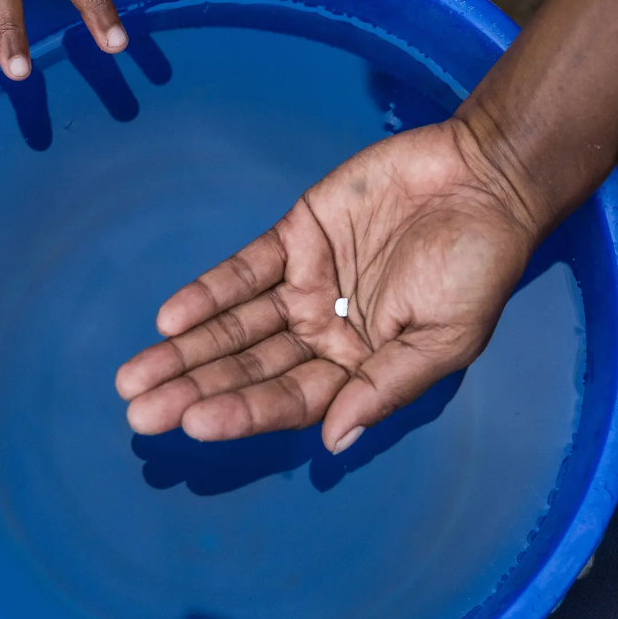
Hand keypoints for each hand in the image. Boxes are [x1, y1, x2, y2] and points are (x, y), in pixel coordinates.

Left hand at [115, 119, 537, 451]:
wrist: (485, 179)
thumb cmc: (478, 266)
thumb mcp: (444, 340)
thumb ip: (385, 386)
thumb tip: (333, 439)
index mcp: (359, 367)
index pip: (289, 400)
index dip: (242, 412)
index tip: (194, 424)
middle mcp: (324, 332)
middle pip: (248, 369)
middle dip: (194, 391)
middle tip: (139, 414)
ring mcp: (306, 285)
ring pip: (235, 326)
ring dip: (185, 350)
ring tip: (133, 377)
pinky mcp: (296, 236)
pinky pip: (244, 270)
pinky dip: (208, 293)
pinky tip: (170, 319)